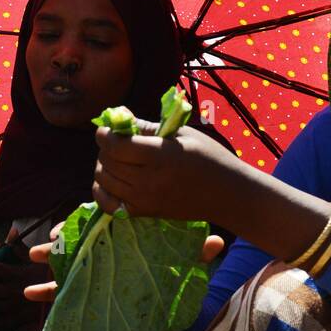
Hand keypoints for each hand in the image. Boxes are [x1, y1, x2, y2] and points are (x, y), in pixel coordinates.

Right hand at [24, 221, 223, 303]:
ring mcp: (97, 275)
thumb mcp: (185, 263)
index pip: (97, 228)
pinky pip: (67, 293)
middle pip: (76, 246)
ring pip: (67, 267)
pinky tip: (29, 294)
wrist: (173, 301)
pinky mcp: (92, 295)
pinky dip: (48, 295)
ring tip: (30, 268)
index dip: (77, 226)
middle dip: (56, 247)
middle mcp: (106, 255)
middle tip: (39, 247)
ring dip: (47, 267)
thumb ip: (198, 252)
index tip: (61, 228)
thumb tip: (217, 241)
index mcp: (123, 242)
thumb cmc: (174, 275)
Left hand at [92, 118, 243, 222]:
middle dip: (105, 148)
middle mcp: (147, 181)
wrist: (227, 195)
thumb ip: (149, 127)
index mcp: (159, 156)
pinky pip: (107, 204)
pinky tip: (112, 181)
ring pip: (103, 181)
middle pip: (107, 162)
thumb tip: (120, 117)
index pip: (115, 145)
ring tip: (117, 159)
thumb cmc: (209, 158)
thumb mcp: (183, 134)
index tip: (106, 128)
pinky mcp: (143, 213)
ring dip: (103, 166)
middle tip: (116, 141)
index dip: (104, 134)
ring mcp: (143, 200)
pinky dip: (102, 191)